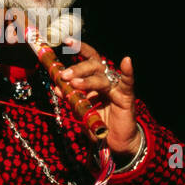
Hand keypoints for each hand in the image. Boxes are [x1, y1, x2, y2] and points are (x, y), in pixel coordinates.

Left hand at [59, 38, 139, 155]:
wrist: (113, 142)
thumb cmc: (99, 124)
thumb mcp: (81, 110)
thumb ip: (71, 98)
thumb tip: (57, 88)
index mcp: (96, 81)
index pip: (88, 60)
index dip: (80, 49)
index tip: (66, 41)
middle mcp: (106, 80)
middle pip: (93, 66)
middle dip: (78, 69)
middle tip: (64, 75)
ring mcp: (116, 88)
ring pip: (102, 77)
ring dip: (87, 79)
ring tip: (74, 84)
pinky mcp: (126, 97)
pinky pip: (127, 83)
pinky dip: (127, 72)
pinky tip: (126, 61)